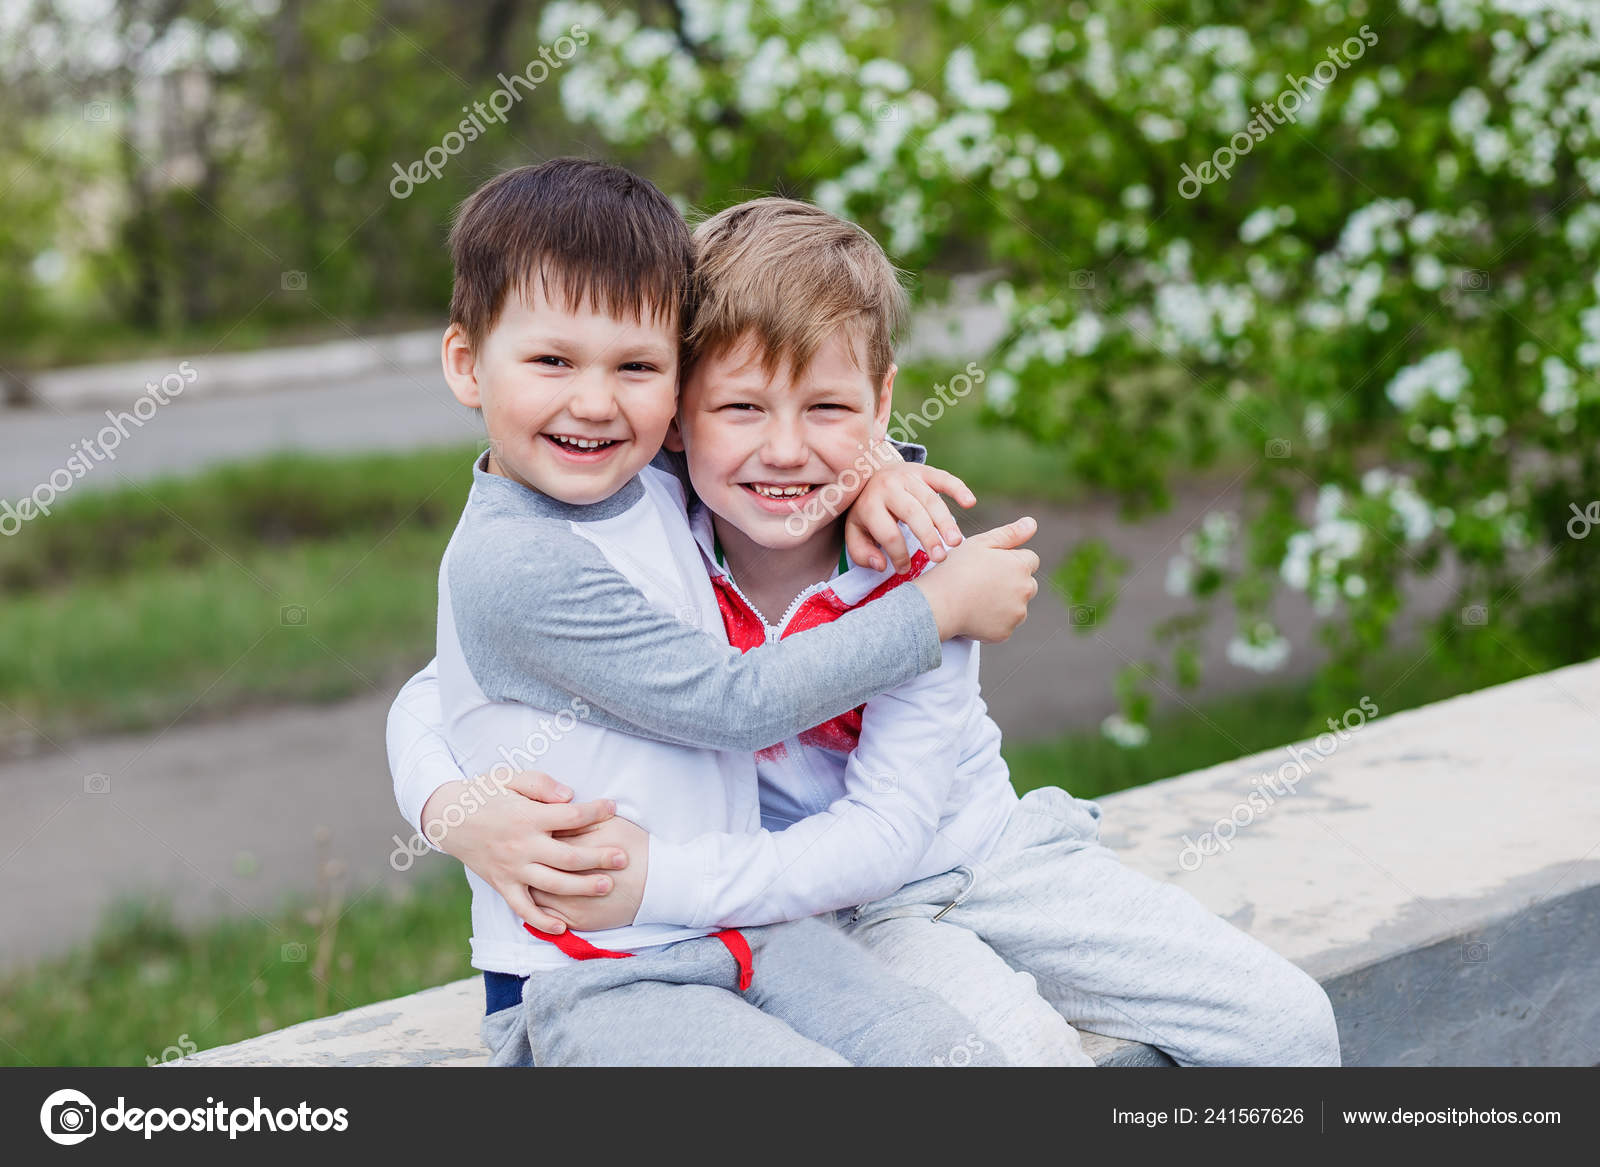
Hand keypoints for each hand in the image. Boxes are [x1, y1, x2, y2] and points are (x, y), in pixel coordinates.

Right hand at [419, 771, 626, 933]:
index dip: (595, 811)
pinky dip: (542, 921)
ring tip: (607, 886)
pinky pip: (523, 908)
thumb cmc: (484, 793)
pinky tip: (562, 926)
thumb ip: (541, 784)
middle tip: (623, 858)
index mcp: (527, 817)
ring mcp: (512, 869)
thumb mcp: (510, 777)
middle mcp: (522, 846)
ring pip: (552, 884)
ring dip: (581, 888)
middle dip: (599, 858)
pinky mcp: (502, 884)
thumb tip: (569, 796)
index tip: (613, 807)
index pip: (570, 816)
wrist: (448, 817)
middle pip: (568, 857)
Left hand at [845, 452, 976, 572]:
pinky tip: (970, 503)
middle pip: (911, 513)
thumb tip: (881, 565)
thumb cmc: (866, 512)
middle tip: (940, 557)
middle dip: (928, 536)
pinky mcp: (923, 470)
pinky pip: (943, 478)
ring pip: (930, 499)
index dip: (898, 555)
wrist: (867, 474)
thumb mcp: (854, 532)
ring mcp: (907, 476)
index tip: (905, 569)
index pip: (888, 534)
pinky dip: (958, 489)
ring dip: (945, 521)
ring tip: (956, 542)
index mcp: (869, 505)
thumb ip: (861, 552)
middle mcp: (888, 487)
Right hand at [912, 517, 1039, 642]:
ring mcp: (1016, 614)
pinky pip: (1004, 624)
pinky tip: (976, 613)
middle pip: (1027, 584)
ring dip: (1005, 602)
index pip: (1030, 560)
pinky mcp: (1005, 632)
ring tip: (977, 598)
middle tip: (984, 582)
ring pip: (1017, 606)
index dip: (1010, 560)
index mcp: (1021, 566)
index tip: (991, 565)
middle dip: (1012, 582)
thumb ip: (1010, 533)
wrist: (938, 604)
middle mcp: (1025, 591)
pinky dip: (994, 620)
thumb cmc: (956, 569)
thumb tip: (1032, 523)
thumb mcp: (981, 543)